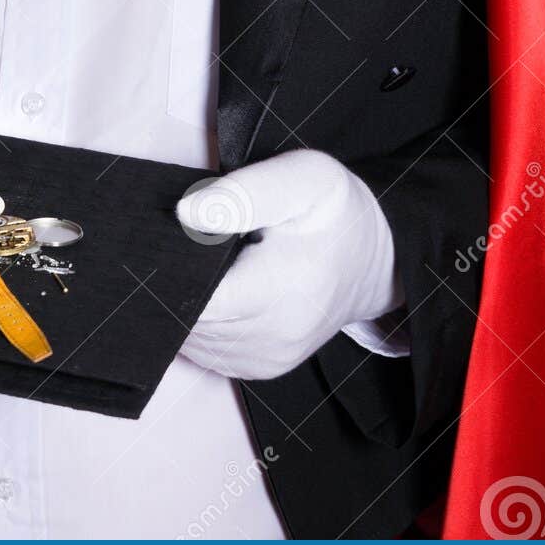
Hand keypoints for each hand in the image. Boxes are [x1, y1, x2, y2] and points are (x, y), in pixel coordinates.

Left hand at [175, 149, 404, 380]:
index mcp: (281, 290)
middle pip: (185, 318)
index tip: (172, 239)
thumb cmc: (337, 214)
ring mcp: (265, 358)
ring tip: (206, 260)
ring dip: (184, 301)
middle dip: (174, 280)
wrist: (373, 260)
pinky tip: (215, 286)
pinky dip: (197, 320)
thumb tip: (185, 213)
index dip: (170, 268)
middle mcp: (272, 337)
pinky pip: (203, 349)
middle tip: (189, 240)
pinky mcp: (258, 367)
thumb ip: (244, 192)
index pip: (194, 299)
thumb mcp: (305, 178)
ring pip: (190, 336)